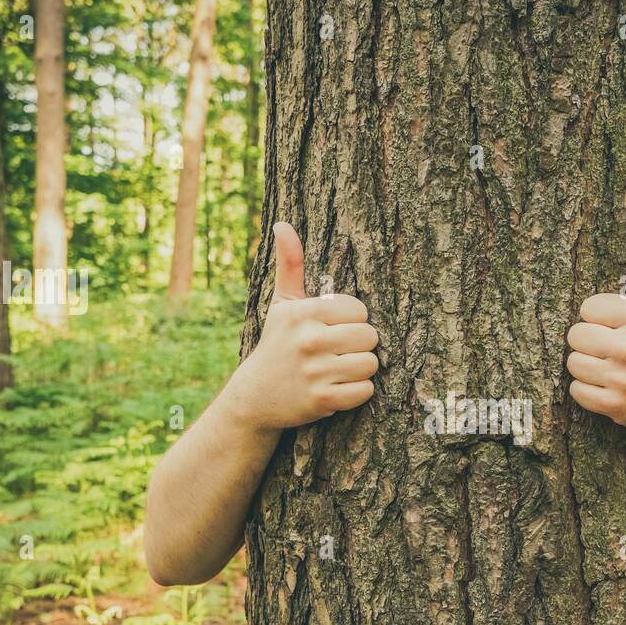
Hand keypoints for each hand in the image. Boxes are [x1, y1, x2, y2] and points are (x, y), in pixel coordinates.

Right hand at [224, 221, 378, 432]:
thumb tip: (282, 225)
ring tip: (338, 369)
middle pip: (370, 337)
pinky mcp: (323, 400)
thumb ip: (290, 265)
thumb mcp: (281, 304)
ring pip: (370, 364)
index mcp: (303, 313)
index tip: (334, 329)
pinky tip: (337, 387)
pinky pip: (365, 391)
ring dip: (360, 369)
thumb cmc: (277, 344)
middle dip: (359, 345)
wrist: (255, 397)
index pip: (359, 310)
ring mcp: (316, 372)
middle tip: (339, 352)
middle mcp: (309, 340)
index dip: (352, 321)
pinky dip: (356, 392)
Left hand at [566, 228, 625, 442]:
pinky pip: (577, 390)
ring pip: (573, 362)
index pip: (589, 307)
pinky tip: (609, 386)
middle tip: (611, 348)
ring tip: (609, 367)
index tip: (616, 326)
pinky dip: (588, 390)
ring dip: (587, 365)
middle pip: (576, 334)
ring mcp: (622, 378)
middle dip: (591, 340)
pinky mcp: (614, 405)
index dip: (600, 317)